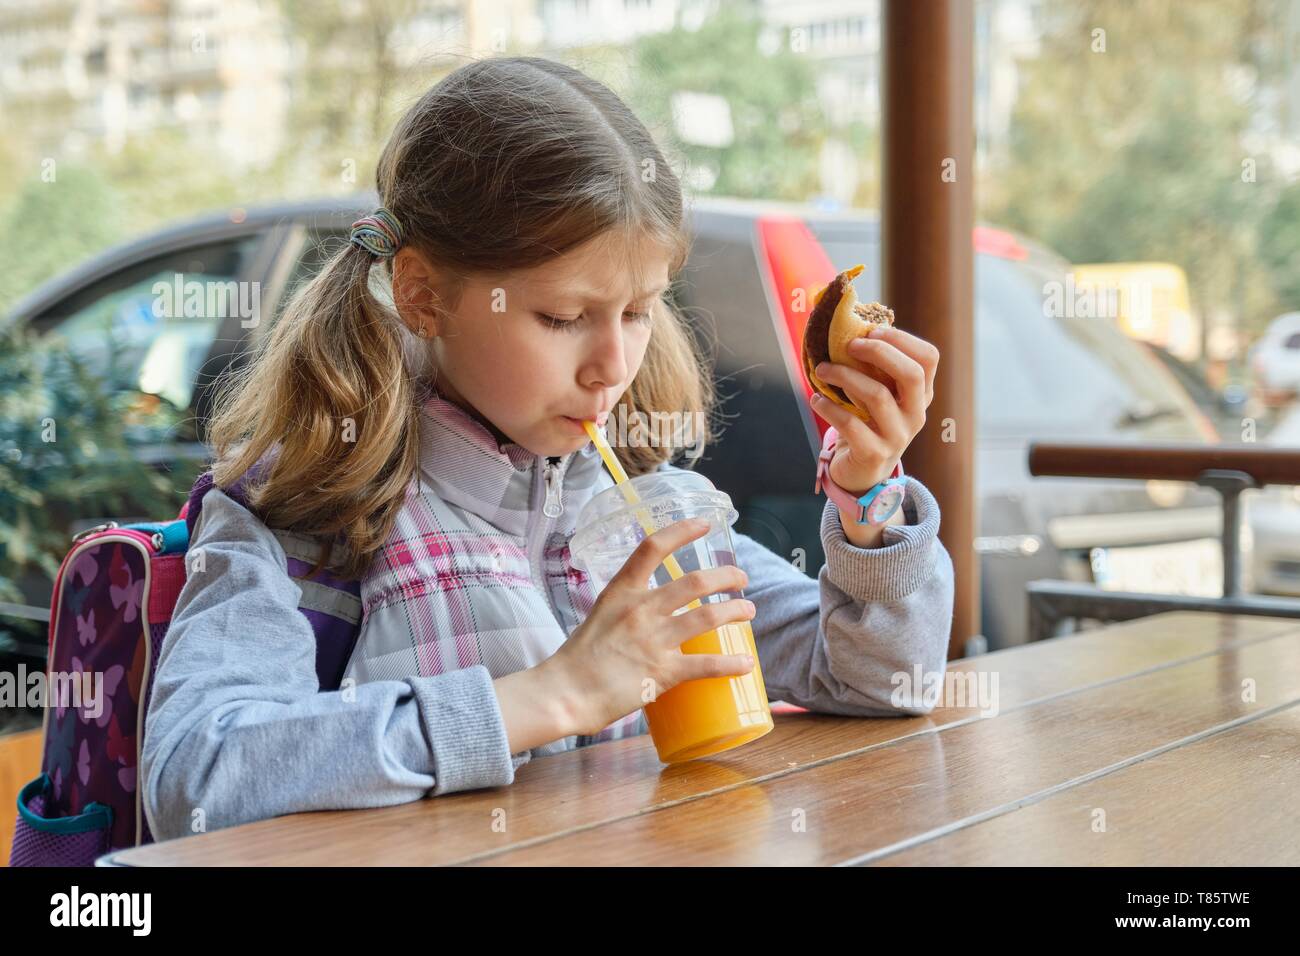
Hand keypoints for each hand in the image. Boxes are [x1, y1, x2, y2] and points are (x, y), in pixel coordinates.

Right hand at [548, 518, 756, 736]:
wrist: (563, 694)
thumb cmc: (576, 660)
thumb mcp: (599, 617)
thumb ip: (626, 610)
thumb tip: (649, 615)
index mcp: (621, 591)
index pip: (654, 547)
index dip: (683, 531)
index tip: (705, 524)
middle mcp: (640, 609)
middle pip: (695, 582)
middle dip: (726, 577)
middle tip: (740, 579)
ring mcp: (653, 639)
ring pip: (708, 616)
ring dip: (736, 611)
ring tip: (749, 611)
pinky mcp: (662, 672)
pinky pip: (708, 664)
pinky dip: (732, 663)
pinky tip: (747, 663)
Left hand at [810, 325, 939, 492]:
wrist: (862, 473)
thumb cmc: (867, 422)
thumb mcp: (877, 394)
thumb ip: (872, 368)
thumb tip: (846, 329)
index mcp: (921, 394)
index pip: (928, 358)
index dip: (901, 339)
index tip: (870, 331)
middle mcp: (915, 414)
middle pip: (911, 374)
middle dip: (879, 352)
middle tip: (848, 345)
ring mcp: (898, 436)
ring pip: (877, 396)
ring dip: (844, 376)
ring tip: (821, 370)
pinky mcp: (874, 454)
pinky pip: (851, 424)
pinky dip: (829, 407)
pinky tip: (816, 400)